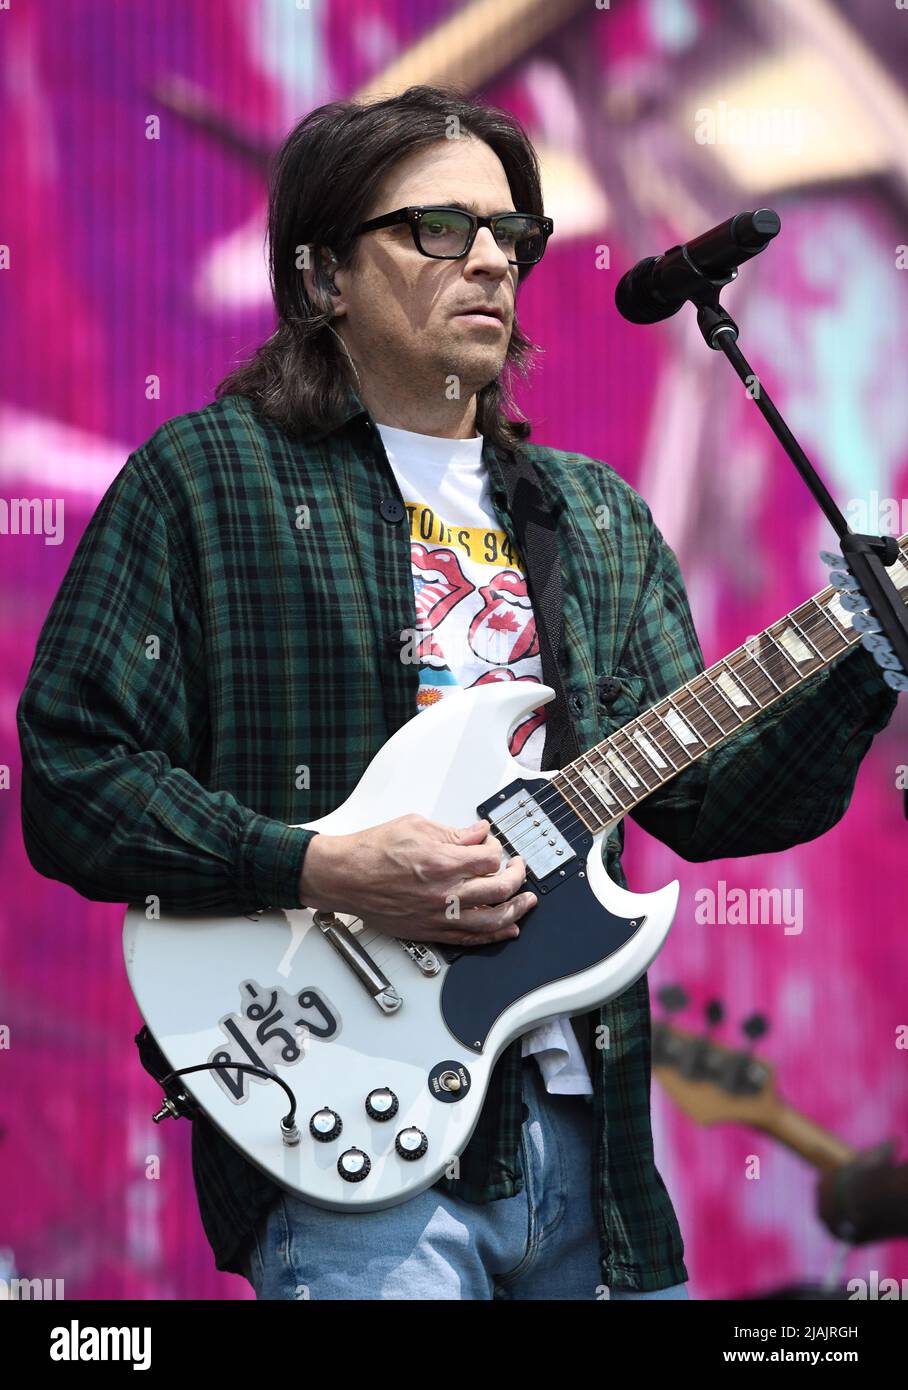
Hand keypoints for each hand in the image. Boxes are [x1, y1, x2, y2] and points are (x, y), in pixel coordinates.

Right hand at [298, 813, 536, 944]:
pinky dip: (494, 935)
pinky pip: (470, 938)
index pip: (490, 858)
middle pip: (499, 889)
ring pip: (492, 920)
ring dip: (516, 910)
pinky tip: (507, 929)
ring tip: (527, 901)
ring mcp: (438, 915)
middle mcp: (444, 893)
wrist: (344, 876)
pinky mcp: (430, 930)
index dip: (497, 849)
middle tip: (519, 868)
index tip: (493, 845)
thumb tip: (479, 834)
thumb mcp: (416, 826)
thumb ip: (454, 832)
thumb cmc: (372, 851)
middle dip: (517, 877)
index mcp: (442, 862)